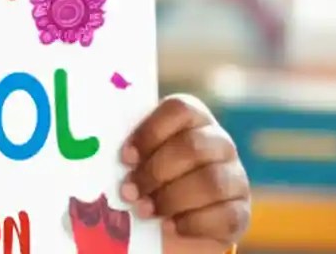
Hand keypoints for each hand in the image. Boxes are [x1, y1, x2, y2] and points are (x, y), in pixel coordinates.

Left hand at [120, 95, 250, 249]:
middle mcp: (218, 142)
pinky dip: (192, 223)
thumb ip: (128, 153)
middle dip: (155, 171)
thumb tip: (95, 154)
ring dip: (170, 199)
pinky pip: (224, 215)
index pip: (179, 109)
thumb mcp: (138, 162)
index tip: (125, 157)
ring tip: (143, 211)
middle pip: (193, 147)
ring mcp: (234, 176)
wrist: (172, 220)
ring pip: (210, 181)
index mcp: (193, 119)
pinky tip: (169, 227)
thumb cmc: (148, 180)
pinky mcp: (240, 210)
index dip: (150, 132)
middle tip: (128, 191)